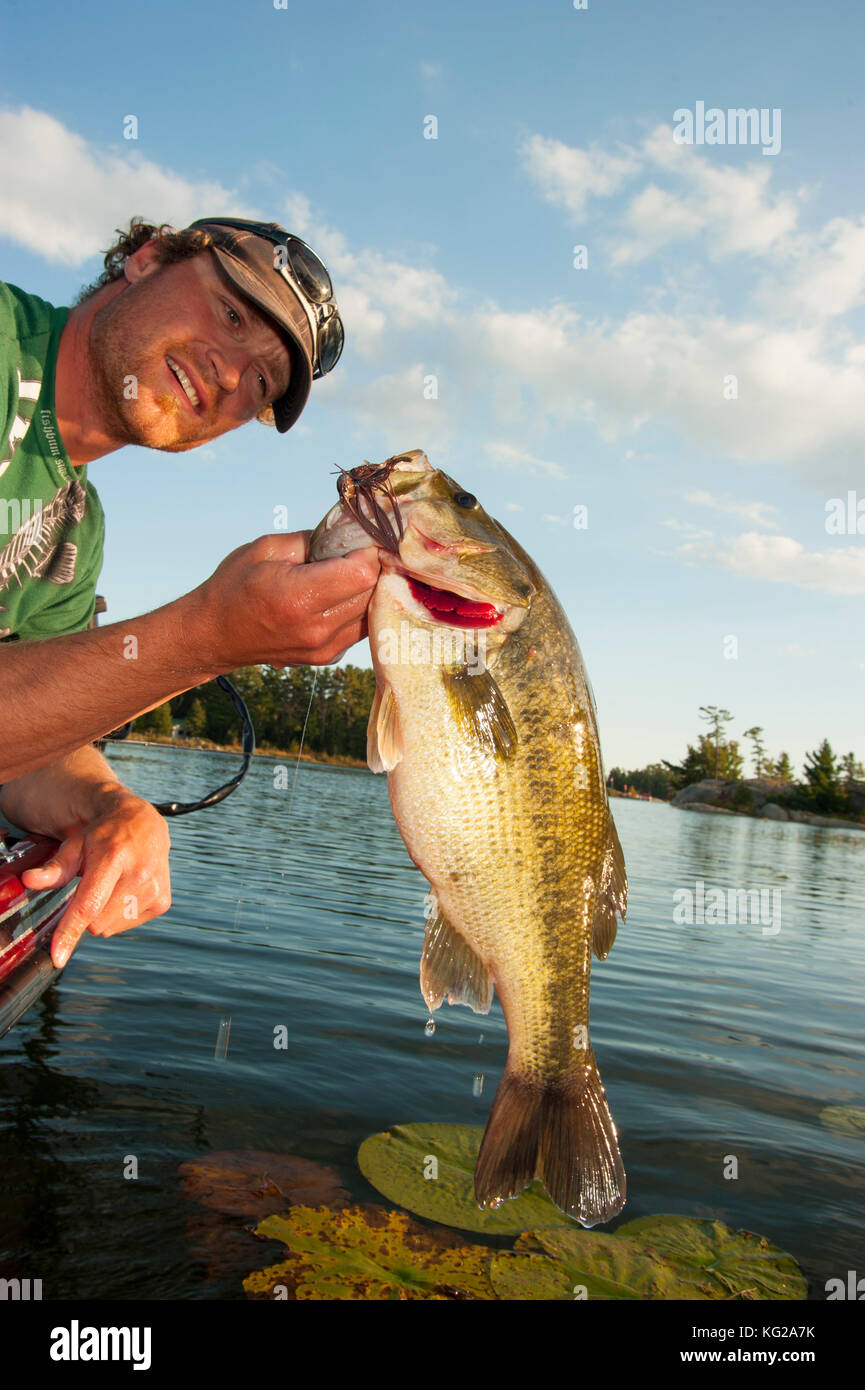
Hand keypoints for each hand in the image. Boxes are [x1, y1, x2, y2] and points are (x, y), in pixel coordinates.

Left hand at [20, 791, 171, 967]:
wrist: (144, 825)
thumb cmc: (107, 836)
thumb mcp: (76, 845)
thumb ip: (54, 868)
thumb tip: (29, 880)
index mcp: (113, 858)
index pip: (89, 904)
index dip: (70, 931)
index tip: (59, 956)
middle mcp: (138, 874)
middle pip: (96, 922)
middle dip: (86, 913)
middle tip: (92, 887)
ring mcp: (154, 889)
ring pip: (109, 928)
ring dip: (102, 915)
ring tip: (111, 887)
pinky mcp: (162, 902)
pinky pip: (126, 926)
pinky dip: (119, 915)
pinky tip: (125, 892)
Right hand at [184, 531, 380, 670]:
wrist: (215, 635)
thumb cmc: (235, 585)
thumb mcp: (267, 548)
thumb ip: (313, 539)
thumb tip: (350, 531)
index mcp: (298, 597)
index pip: (362, 573)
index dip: (367, 551)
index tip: (359, 540)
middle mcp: (316, 628)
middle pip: (372, 591)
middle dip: (371, 567)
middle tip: (357, 551)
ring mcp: (324, 649)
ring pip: (371, 610)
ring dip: (367, 589)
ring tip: (347, 573)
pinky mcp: (328, 658)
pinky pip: (359, 626)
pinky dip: (357, 607)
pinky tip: (339, 595)